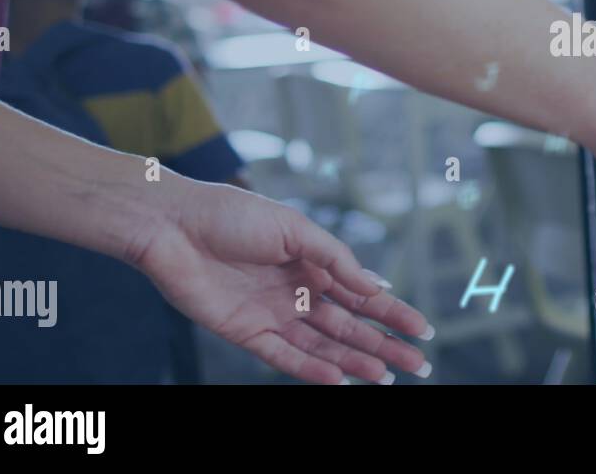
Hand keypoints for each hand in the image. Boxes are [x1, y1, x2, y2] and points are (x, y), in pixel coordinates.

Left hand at [130, 182, 431, 384]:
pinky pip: (283, 357)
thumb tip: (376, 286)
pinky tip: (339, 380)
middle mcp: (297, 292)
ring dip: (355, 361)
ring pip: (323, 346)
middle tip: (417, 364)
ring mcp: (273, 314)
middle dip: (384, 344)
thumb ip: (336, 259)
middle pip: (349, 326)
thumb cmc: (232, 215)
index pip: (362, 295)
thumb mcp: (295, 227)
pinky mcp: (245, 332)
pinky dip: (311, 370)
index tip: (422, 329)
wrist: (172, 225)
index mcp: (313, 264)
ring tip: (386, 377)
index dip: (393, 313)